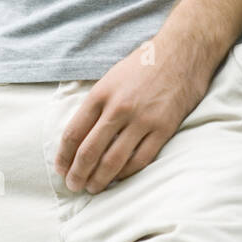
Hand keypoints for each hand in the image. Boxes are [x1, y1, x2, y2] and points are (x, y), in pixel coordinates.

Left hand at [53, 31, 213, 194]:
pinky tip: (119, 179)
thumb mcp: (111, 78)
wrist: (181, 53)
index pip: (73, 133)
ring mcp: (141, 120)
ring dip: (100, 179)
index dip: (64, 156)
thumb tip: (80, 135)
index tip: (60, 168)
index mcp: (100, 94)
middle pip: (89, 151)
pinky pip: (140, 160)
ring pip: (113, 161)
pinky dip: (126, 173)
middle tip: (73, 185)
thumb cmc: (143, 64)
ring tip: (93, 188)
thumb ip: (96, 105)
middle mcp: (118, 108)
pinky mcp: (163, 129)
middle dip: (77, 174)